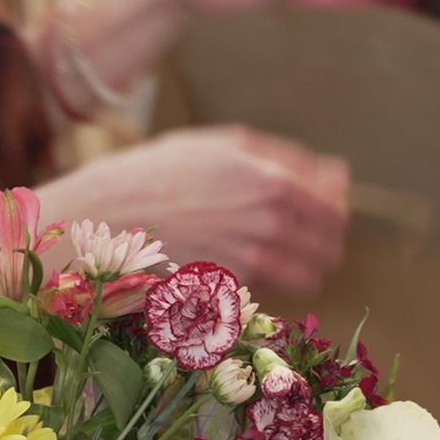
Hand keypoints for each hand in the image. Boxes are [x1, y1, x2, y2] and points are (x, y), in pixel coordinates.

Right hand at [37, 127, 349, 302]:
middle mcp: (267, 225)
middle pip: (329, 249)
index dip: (330, 212)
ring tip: (265, 252)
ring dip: (298, 268)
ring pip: (307, 280)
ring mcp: (248, 263)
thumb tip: (339, 174)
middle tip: (290, 234)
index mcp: (271, 181)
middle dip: (319, 242)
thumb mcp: (220, 145)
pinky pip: (269, 294)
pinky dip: (263, 285)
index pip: (335, 211)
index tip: (315, 211)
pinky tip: (231, 264)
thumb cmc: (158, 173)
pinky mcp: (228, 293)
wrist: (100, 219)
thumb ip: (286, 158)